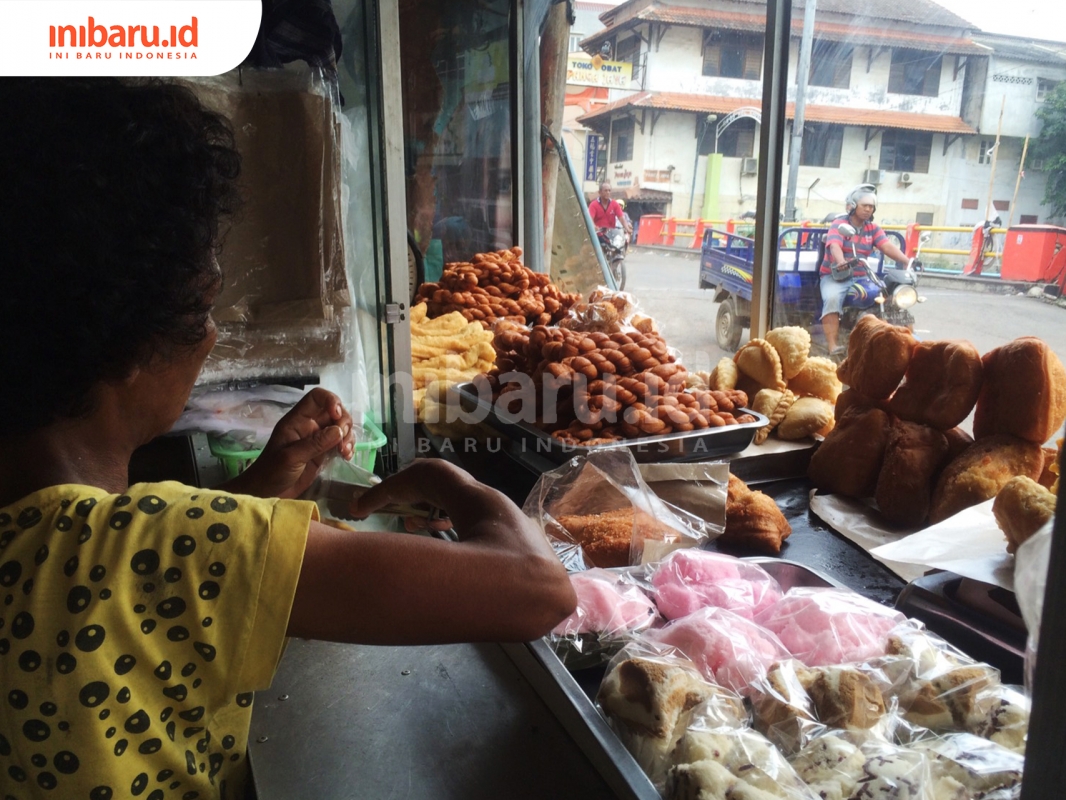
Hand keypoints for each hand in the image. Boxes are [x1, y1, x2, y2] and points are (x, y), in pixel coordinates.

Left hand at [224, 388, 354, 498]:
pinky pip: (340, 443)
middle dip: (344, 423)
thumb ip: (314, 443)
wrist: (266, 493)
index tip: (337, 416)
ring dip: (348, 437)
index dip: (330, 400)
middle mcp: (309, 426)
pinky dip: (347, 447)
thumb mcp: (291, 457)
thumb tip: (339, 431)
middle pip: (334, 411)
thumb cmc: (271, 472)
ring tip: (345, 453)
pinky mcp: (323, 453)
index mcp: (297, 420)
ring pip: (340, 427)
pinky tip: (346, 457)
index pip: (316, 398)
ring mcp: (317, 439)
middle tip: (343, 442)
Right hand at [349, 459, 469, 521]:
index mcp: (422, 470)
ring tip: (430, 521)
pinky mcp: (465, 504)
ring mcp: (453, 491)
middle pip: (420, 504)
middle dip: (415, 516)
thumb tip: (351, 509)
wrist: (450, 486)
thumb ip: (371, 499)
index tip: (400, 515)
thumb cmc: (418, 483)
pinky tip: (442, 522)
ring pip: (434, 513)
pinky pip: (448, 518)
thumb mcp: (390, 490)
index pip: (408, 489)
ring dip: (428, 521)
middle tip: (413, 522)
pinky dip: (441, 522)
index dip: (402, 503)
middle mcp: (439, 480)